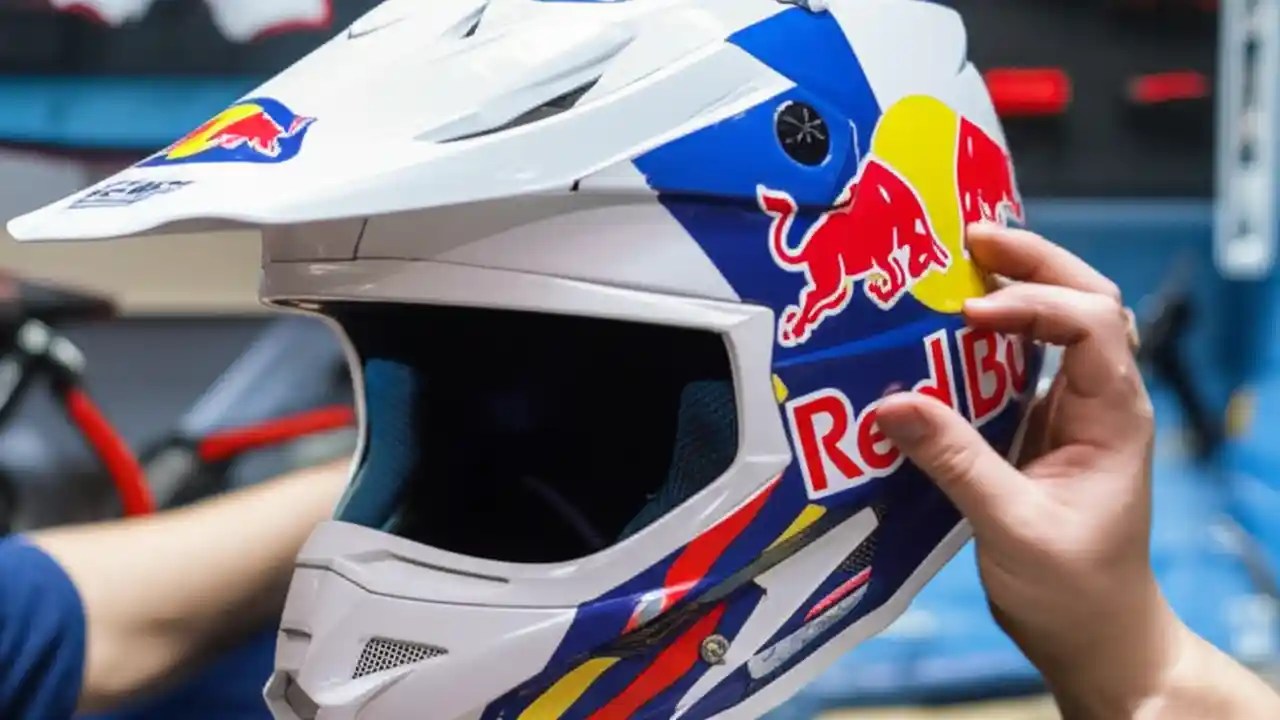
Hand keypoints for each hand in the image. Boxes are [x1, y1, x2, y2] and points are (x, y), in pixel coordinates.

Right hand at [875, 224, 1180, 716]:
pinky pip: (1024, 361)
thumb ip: (954, 462)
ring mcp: (1075, 411)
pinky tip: (951, 324)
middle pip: (1087, 301)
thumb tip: (891, 405)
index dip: (1034, 305)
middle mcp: (1101, 401)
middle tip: (972, 236)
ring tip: (960, 258)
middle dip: (1034, 262)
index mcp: (1115, 417)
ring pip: (1061, 321)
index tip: (970, 313)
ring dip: (1018, 284)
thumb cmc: (1075, 591)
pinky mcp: (1043, 428)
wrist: (1098, 637)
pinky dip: (993, 332)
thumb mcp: (1012, 528)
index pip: (1091, 326)